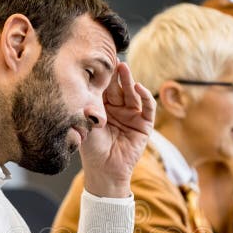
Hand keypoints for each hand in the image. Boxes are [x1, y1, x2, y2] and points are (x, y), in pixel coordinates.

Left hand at [80, 62, 154, 197]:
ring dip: (130, 81)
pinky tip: (138, 87)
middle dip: (117, 75)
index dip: (104, 76)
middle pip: (119, 87)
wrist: (104, 171)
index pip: (104, 88)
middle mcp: (118, 109)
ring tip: (124, 69)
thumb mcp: (87, 125)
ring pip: (132, 94)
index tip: (100, 61)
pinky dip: (145, 96)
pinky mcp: (144, 124)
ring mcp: (132, 115)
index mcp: (102, 108)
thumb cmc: (92, 150)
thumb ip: (88, 109)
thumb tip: (85, 91)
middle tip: (114, 61)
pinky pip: (148, 107)